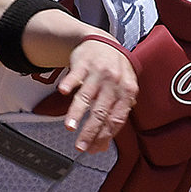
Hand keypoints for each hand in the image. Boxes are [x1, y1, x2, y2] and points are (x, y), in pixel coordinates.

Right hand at [57, 35, 138, 152]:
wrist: (103, 42)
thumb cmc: (114, 72)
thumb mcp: (123, 91)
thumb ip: (115, 116)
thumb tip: (103, 145)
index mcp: (127, 92)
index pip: (116, 119)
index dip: (105, 136)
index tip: (94, 149)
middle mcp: (114, 82)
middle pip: (101, 111)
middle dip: (90, 131)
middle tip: (81, 146)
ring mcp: (98, 72)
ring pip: (87, 95)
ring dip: (77, 112)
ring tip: (70, 127)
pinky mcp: (83, 63)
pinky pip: (75, 74)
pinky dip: (69, 82)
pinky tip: (63, 92)